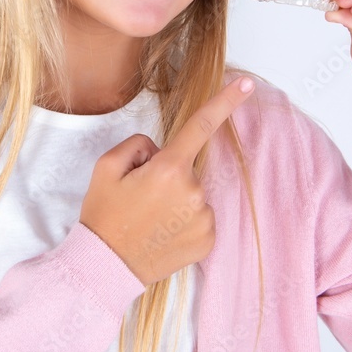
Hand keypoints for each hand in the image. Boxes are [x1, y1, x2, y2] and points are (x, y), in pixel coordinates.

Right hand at [78, 76, 254, 285]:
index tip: (247, 85)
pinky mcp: (208, 240)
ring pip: (194, 194)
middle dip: (167, 175)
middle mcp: (193, 192)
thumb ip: (137, 144)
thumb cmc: (104, 215)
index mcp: (168, 169)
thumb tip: (159, 151)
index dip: (226, 102)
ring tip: (149, 219)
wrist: (105, 266)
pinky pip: (200, 218)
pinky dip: (184, 222)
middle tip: (140, 198)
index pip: (201, 126)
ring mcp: (204, 218)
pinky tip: (163, 233)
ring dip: (176, 200)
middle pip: (186, 168)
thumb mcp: (106, 166)